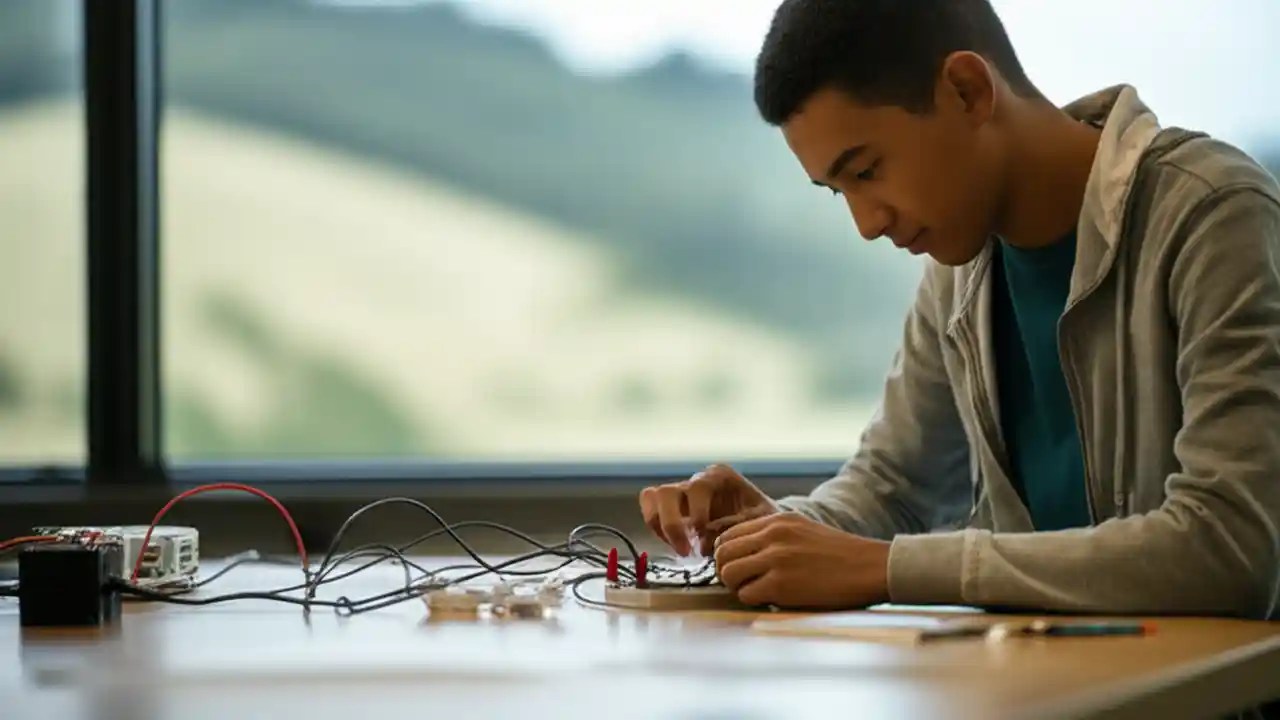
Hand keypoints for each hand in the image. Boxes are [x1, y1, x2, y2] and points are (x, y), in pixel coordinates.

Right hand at [638, 463, 778, 555]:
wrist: (765, 525)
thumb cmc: (764, 520)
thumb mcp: (759, 521)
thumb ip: (734, 527)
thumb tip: (705, 541)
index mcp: (719, 476)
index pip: (697, 488)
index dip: (697, 513)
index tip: (703, 536)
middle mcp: (697, 480)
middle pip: (666, 492)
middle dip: (671, 524)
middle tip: (685, 551)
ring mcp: (682, 492)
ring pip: (652, 497)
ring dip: (660, 526)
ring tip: (680, 549)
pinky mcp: (673, 507)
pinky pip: (652, 511)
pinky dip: (658, 529)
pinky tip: (677, 546)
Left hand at [713, 512, 890, 608]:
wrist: (870, 567)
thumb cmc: (840, 554)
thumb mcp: (803, 529)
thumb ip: (774, 535)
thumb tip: (746, 552)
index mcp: (776, 520)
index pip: (728, 534)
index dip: (727, 554)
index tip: (737, 566)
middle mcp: (772, 535)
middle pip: (722, 552)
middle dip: (726, 571)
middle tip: (741, 583)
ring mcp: (776, 558)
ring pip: (728, 572)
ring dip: (737, 586)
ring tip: (755, 591)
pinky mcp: (781, 584)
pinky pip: (746, 594)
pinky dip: (753, 600)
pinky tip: (770, 600)